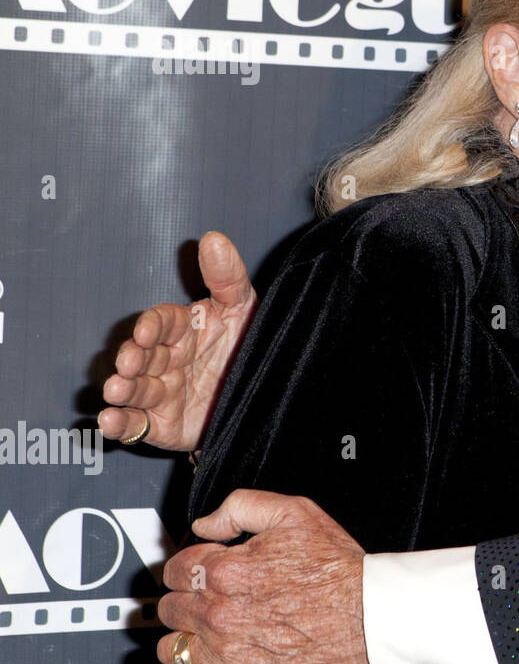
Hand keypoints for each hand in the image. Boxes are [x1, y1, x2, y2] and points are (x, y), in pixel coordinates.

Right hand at [99, 231, 256, 452]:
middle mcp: (167, 359)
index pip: (162, 323)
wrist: (264, 395)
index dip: (154, 326)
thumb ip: (227, 277)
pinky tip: (109, 419)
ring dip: (122, 388)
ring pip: (135, 389)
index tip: (148, 329)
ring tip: (116, 389)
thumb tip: (213, 239)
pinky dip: (120, 424)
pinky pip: (136, 425)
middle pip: (142, 355)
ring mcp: (162, 392)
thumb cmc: (245, 344)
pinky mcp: (161, 424)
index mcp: (184, 330)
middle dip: (133, 357)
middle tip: (130, 361)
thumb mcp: (243, 308)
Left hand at [156, 490, 370, 663]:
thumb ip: (241, 506)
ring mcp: (225, 653)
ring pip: (170, 649)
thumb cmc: (335, 569)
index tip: (197, 572)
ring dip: (183, 639)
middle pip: (169, 608)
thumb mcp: (295, 512)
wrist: (365, 615)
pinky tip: (206, 663)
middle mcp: (219, 612)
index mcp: (227, 569)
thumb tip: (205, 523)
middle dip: (185, 600)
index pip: (173, 568)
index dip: (186, 566)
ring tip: (206, 632)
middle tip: (207, 600)